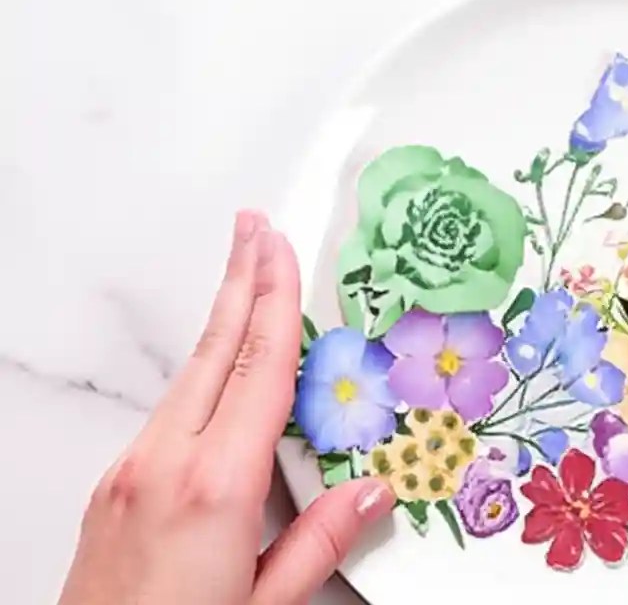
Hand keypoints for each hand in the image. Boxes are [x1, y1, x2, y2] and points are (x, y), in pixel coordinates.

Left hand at [59, 212, 393, 604]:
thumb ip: (319, 542)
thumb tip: (371, 490)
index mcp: (216, 484)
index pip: (258, 370)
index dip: (273, 301)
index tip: (279, 248)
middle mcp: (165, 463)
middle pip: (214, 351)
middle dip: (238, 281)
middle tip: (253, 226)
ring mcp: (130, 472)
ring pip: (189, 378)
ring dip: (221, 323)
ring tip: (245, 281)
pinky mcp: (114, 488)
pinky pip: (169, 413)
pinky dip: (202, 375)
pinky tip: (220, 371)